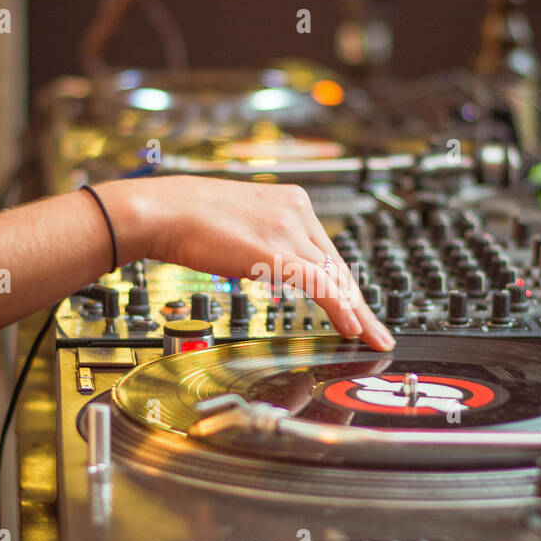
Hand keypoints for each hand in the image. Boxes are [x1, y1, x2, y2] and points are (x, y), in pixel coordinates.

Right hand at [101, 175, 395, 350]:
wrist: (162, 210)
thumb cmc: (188, 217)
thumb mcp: (242, 224)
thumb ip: (266, 241)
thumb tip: (275, 265)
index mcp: (292, 201)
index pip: (328, 251)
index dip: (346, 285)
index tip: (359, 308)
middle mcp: (296, 211)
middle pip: (339, 266)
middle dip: (361, 304)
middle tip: (378, 331)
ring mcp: (287, 229)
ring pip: (335, 277)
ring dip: (358, 313)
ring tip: (372, 338)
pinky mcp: (275, 251)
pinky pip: (319, 285)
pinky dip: (339, 309)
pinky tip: (351, 328)